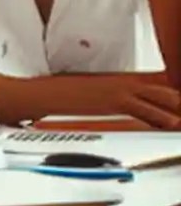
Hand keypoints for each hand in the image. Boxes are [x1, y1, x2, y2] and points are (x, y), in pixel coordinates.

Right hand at [0, 68, 180, 128]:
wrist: (38, 94)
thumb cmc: (52, 96)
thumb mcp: (77, 95)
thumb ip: (95, 99)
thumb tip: (101, 107)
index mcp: (111, 81)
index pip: (148, 85)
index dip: (165, 94)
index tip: (175, 99)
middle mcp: (117, 83)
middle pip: (157, 90)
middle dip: (175, 100)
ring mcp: (116, 90)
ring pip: (156, 98)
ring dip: (174, 108)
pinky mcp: (112, 100)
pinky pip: (143, 109)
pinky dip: (160, 116)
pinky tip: (172, 123)